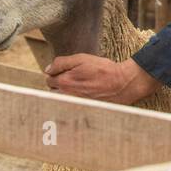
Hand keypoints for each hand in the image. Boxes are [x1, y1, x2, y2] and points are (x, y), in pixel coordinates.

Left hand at [45, 55, 160, 104]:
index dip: (57, 72)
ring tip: (80, 87)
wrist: (122, 84)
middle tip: (74, 78)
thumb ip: (62, 62)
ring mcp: (73, 105)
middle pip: (53, 90)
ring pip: (60, 99)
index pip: (49, 78)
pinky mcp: (80, 111)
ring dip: (65, 93)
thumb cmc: (103, 70)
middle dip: (59, 84)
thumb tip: (48, 69)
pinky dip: (73, 101)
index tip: (68, 70)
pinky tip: (85, 95)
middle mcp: (66, 96)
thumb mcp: (82, 59)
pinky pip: (69, 106)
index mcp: (64, 82)